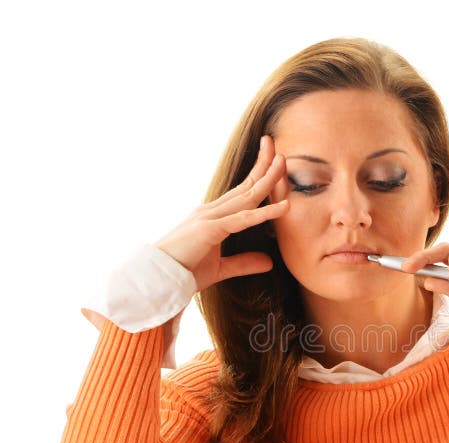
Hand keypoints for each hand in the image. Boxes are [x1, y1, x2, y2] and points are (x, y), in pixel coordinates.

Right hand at [154, 135, 289, 292]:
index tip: (275, 162)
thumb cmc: (183, 272)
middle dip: (264, 166)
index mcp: (214, 217)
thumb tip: (268, 263)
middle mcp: (211, 211)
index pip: (242, 193)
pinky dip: (265, 213)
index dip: (259, 177)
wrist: (157, 280)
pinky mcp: (209, 230)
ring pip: (246, 196)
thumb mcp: (221, 268)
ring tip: (284, 163)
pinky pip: (243, 220)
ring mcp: (209, 218)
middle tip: (282, 150)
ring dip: (268, 179)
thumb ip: (244, 263)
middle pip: (245, 186)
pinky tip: (284, 206)